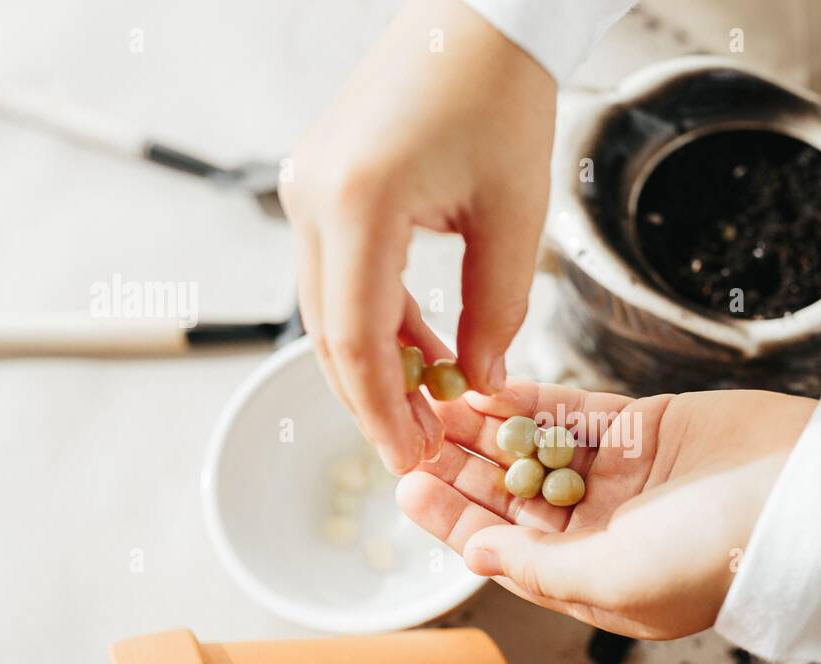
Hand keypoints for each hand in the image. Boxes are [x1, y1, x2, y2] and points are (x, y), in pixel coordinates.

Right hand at [279, 0, 555, 472]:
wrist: (477, 17)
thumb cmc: (503, 101)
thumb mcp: (513, 219)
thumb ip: (496, 311)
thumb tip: (478, 384)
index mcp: (358, 204)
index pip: (357, 340)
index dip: (382, 411)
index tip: (412, 461)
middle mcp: (313, 197)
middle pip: (331, 333)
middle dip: (374, 399)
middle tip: (420, 449)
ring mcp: (307, 188)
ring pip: (330, 308)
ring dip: (377, 362)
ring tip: (429, 408)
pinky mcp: (319, 182)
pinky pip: (340, 272)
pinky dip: (376, 317)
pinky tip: (421, 351)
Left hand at [397, 382, 816, 638]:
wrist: (810, 496)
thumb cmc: (718, 557)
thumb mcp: (618, 582)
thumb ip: (539, 569)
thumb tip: (472, 554)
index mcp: (594, 579)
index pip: (505, 548)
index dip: (453, 518)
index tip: (406, 484)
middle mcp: (604, 531)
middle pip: (512, 496)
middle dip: (463, 466)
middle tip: (412, 428)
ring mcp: (624, 478)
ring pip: (537, 450)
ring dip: (491, 429)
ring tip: (441, 398)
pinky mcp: (645, 429)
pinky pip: (576, 413)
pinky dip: (536, 401)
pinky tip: (493, 386)